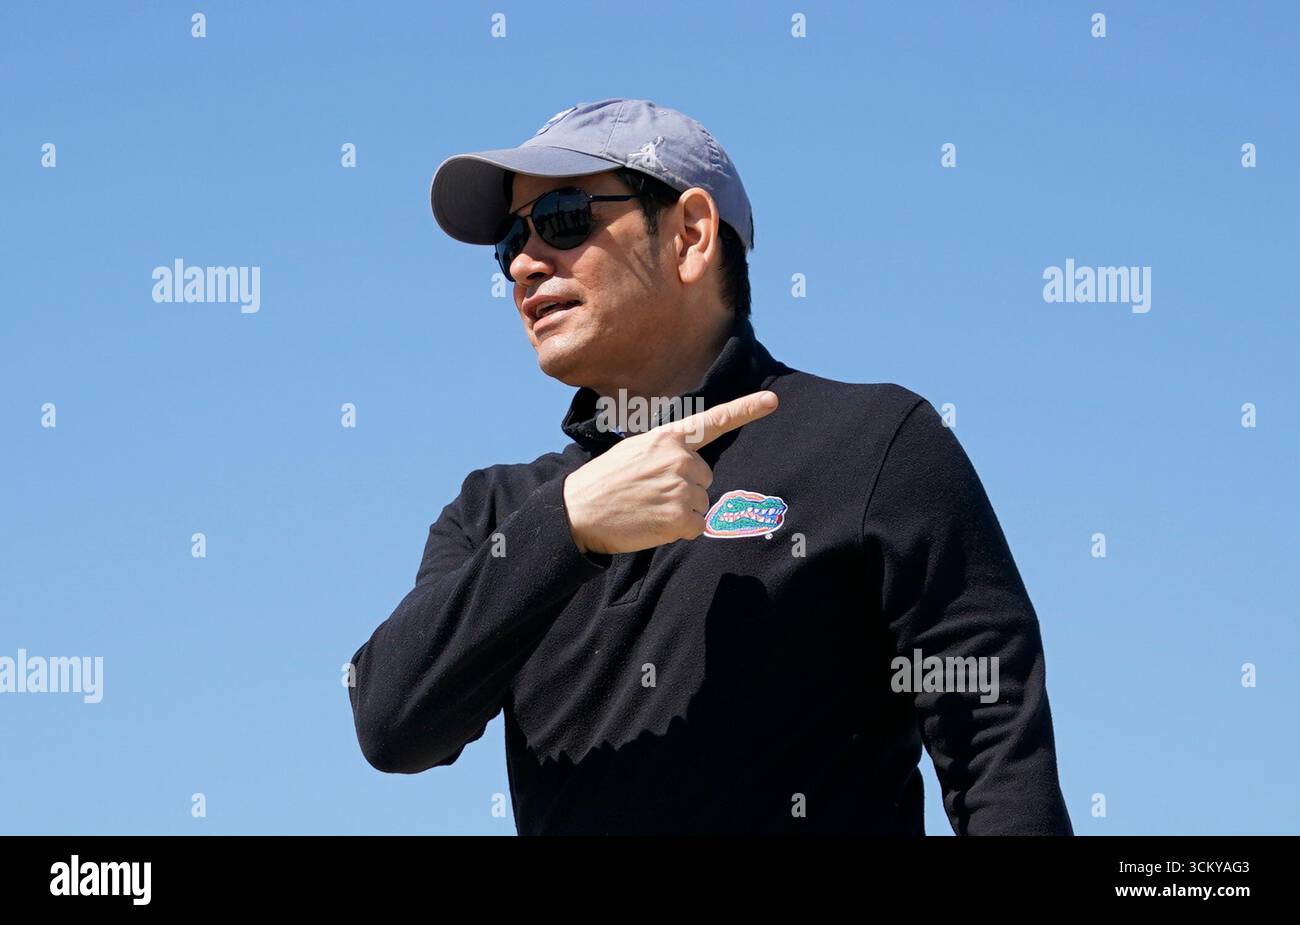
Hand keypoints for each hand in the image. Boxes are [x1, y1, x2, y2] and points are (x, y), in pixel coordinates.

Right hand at [562, 390, 778, 554]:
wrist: (578, 511)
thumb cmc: (605, 483)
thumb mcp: (635, 452)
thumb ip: (667, 452)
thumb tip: (694, 469)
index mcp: (667, 438)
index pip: (712, 422)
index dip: (745, 410)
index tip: (772, 401)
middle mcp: (679, 459)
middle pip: (705, 477)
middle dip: (684, 489)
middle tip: (649, 493)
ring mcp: (681, 488)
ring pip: (701, 503)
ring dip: (680, 511)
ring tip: (647, 508)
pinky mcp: (681, 517)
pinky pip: (695, 526)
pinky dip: (677, 530)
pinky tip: (652, 524)